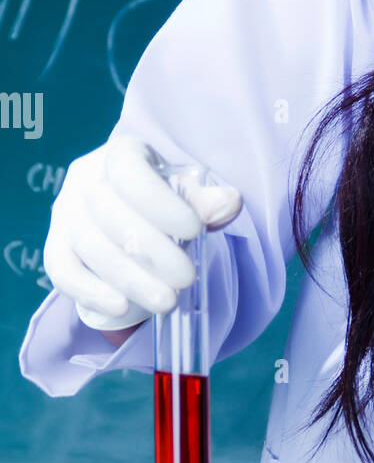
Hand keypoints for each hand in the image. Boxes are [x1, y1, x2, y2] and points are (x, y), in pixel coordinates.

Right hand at [43, 135, 241, 331]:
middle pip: (109, 214)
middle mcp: (85, 179)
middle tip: (187, 279)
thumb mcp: (189, 194)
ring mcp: (66, 213)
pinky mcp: (56, 246)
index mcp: (120, 154)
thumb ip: (207, 201)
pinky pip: (62, 271)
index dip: (160, 203)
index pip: (130, 172)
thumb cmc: (166, 201)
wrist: (132, 214)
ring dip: (129, 278)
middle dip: (152, 251)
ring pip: (89, 247)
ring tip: (166, 302)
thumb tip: (228, 204)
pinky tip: (121, 308)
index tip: (195, 231)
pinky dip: (90, 292)